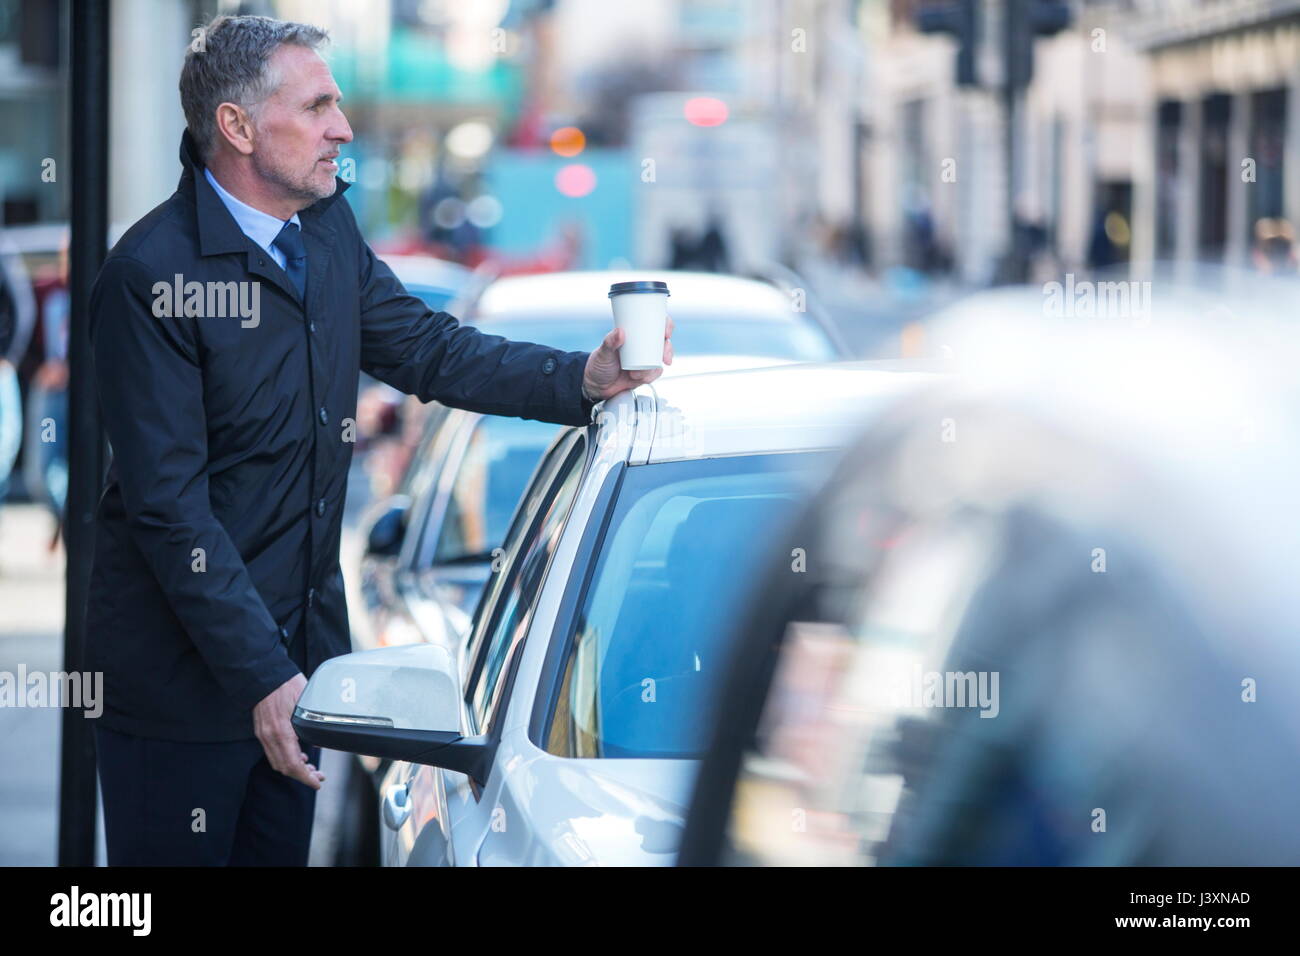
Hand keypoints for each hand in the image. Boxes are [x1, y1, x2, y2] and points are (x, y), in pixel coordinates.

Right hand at [253, 673, 324, 788]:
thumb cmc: (287, 684)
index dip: (305, 777)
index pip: (292, 764)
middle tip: (318, 776)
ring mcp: (263, 734)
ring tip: (310, 768)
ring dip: (294, 768)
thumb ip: (313, 724)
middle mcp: (269, 737)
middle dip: (302, 775)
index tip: (317, 782)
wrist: (264, 674)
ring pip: (277, 761)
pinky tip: (298, 754)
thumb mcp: (307, 702)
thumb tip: (320, 741)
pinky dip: (286, 758)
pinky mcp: (261, 730)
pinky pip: (273, 751)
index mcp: (281, 732)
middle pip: (284, 767)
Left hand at [582, 314, 673, 402]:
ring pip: (661, 360)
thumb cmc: (599, 365)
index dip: (665, 325)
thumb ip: (610, 341)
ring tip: (636, 373)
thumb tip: (620, 331)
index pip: (655, 324)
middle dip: (667, 349)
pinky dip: (650, 376)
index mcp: (634, 334)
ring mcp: (645, 359)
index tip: (666, 332)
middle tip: (663, 356)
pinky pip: (655, 373)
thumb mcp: (603, 352)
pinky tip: (639, 377)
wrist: (596, 386)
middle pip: (664, 342)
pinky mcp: (646, 373)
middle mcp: (642, 345)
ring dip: (653, 367)